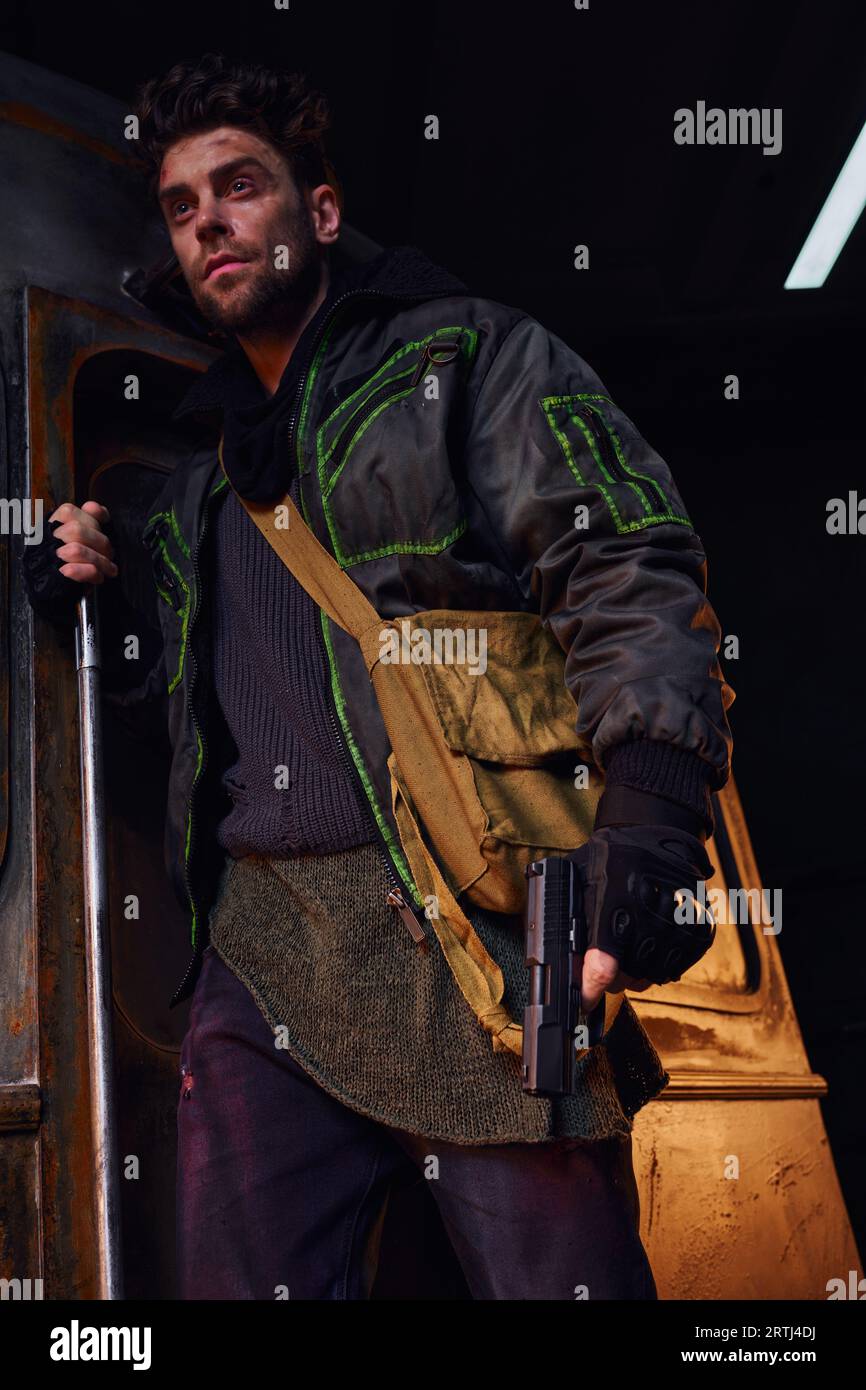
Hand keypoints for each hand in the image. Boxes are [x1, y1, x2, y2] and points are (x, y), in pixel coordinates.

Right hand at [48, 501, 117, 584]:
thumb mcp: (81, 539)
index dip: (90, 515)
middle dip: (100, 543)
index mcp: (54, 527)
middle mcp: (48, 540)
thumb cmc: (73, 563)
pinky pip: (72, 570)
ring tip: (108, 569)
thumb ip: (88, 521)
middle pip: (76, 530)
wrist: (55, 591)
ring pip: (76, 550)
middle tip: (110, 555)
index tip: (105, 522)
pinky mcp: (55, 577)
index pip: (68, 512)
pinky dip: (90, 573)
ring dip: (99, 561)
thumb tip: (96, 509)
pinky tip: (97, 577)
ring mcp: (49, 558)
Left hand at [571, 822, 715, 1010]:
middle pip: (628, 974)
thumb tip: (557, 962)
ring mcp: (679, 921)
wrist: (660, 838)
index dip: (592, 986)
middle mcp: (650, 909)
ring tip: (626, 950)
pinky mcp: (700, 929)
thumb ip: (567, 915)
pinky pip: (675, 967)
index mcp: (614, 894)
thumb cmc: (610, 858)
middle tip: (604, 966)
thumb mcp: (578, 875)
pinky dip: (658, 964)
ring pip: (652, 975)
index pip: (604, 959)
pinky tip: (649, 944)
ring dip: (635, 973)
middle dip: (611, 978)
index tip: (585, 999)